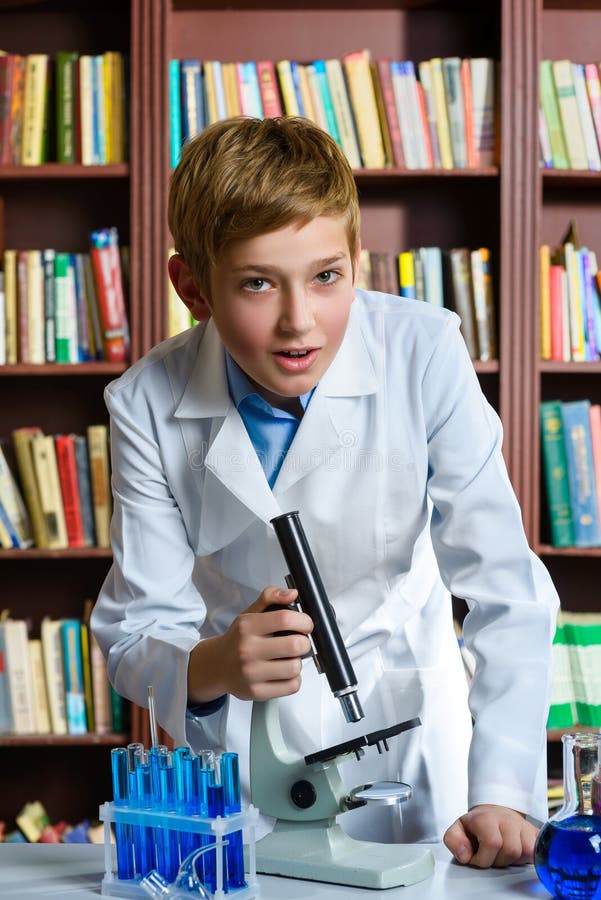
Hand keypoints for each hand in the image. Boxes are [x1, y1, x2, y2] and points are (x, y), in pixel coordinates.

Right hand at [187, 586, 312, 703]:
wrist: (216, 666)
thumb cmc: (238, 640)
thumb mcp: (249, 614)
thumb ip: (270, 597)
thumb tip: (292, 594)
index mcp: (248, 627)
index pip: (285, 619)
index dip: (304, 620)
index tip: (306, 624)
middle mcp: (248, 650)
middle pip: (295, 645)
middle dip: (304, 642)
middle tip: (299, 642)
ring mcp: (251, 673)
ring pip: (295, 668)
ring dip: (297, 662)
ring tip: (288, 658)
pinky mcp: (257, 692)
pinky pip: (292, 686)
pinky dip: (293, 679)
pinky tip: (284, 672)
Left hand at [443, 804, 538, 867]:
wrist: (494, 813)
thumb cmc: (477, 825)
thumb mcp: (458, 829)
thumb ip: (453, 841)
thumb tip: (464, 855)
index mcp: (486, 818)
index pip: (492, 842)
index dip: (483, 858)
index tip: (477, 857)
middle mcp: (508, 820)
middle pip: (510, 850)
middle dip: (498, 861)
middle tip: (491, 855)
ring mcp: (524, 826)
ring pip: (526, 852)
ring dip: (513, 860)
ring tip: (503, 854)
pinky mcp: (536, 833)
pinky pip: (539, 850)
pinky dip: (530, 857)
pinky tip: (519, 856)